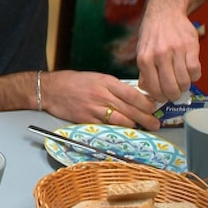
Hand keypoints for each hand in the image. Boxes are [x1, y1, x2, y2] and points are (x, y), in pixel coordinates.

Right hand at [40, 70, 159, 130]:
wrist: (51, 89)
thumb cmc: (73, 81)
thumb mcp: (96, 77)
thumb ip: (114, 87)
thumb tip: (133, 97)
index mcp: (106, 82)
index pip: (133, 94)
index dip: (147, 103)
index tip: (154, 108)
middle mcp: (102, 95)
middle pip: (131, 109)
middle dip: (146, 118)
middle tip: (156, 124)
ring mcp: (94, 109)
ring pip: (122, 120)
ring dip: (136, 126)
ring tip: (145, 129)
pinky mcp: (87, 120)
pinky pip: (108, 127)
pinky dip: (119, 129)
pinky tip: (126, 130)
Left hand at [134, 6, 200, 102]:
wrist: (165, 12)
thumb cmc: (152, 33)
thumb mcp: (142, 51)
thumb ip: (144, 71)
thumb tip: (148, 90)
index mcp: (144, 58)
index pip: (154, 88)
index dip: (161, 97)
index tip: (164, 98)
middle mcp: (159, 55)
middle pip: (171, 88)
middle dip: (174, 95)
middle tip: (175, 94)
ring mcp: (176, 51)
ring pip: (185, 81)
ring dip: (185, 86)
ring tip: (182, 82)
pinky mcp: (191, 47)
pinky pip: (196, 70)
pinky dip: (195, 76)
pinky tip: (190, 72)